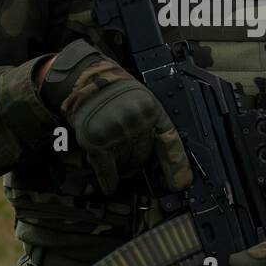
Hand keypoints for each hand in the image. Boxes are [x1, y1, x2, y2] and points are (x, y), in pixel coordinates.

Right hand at [41, 40, 191, 194]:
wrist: (85, 78)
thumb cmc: (115, 91)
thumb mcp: (142, 101)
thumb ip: (152, 126)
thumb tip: (161, 162)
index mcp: (151, 109)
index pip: (169, 142)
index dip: (176, 166)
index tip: (180, 184)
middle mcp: (135, 120)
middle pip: (144, 156)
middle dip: (138, 162)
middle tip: (129, 159)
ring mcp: (115, 130)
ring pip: (125, 163)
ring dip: (121, 167)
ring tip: (114, 156)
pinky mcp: (95, 139)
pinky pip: (106, 169)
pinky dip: (108, 180)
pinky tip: (110, 187)